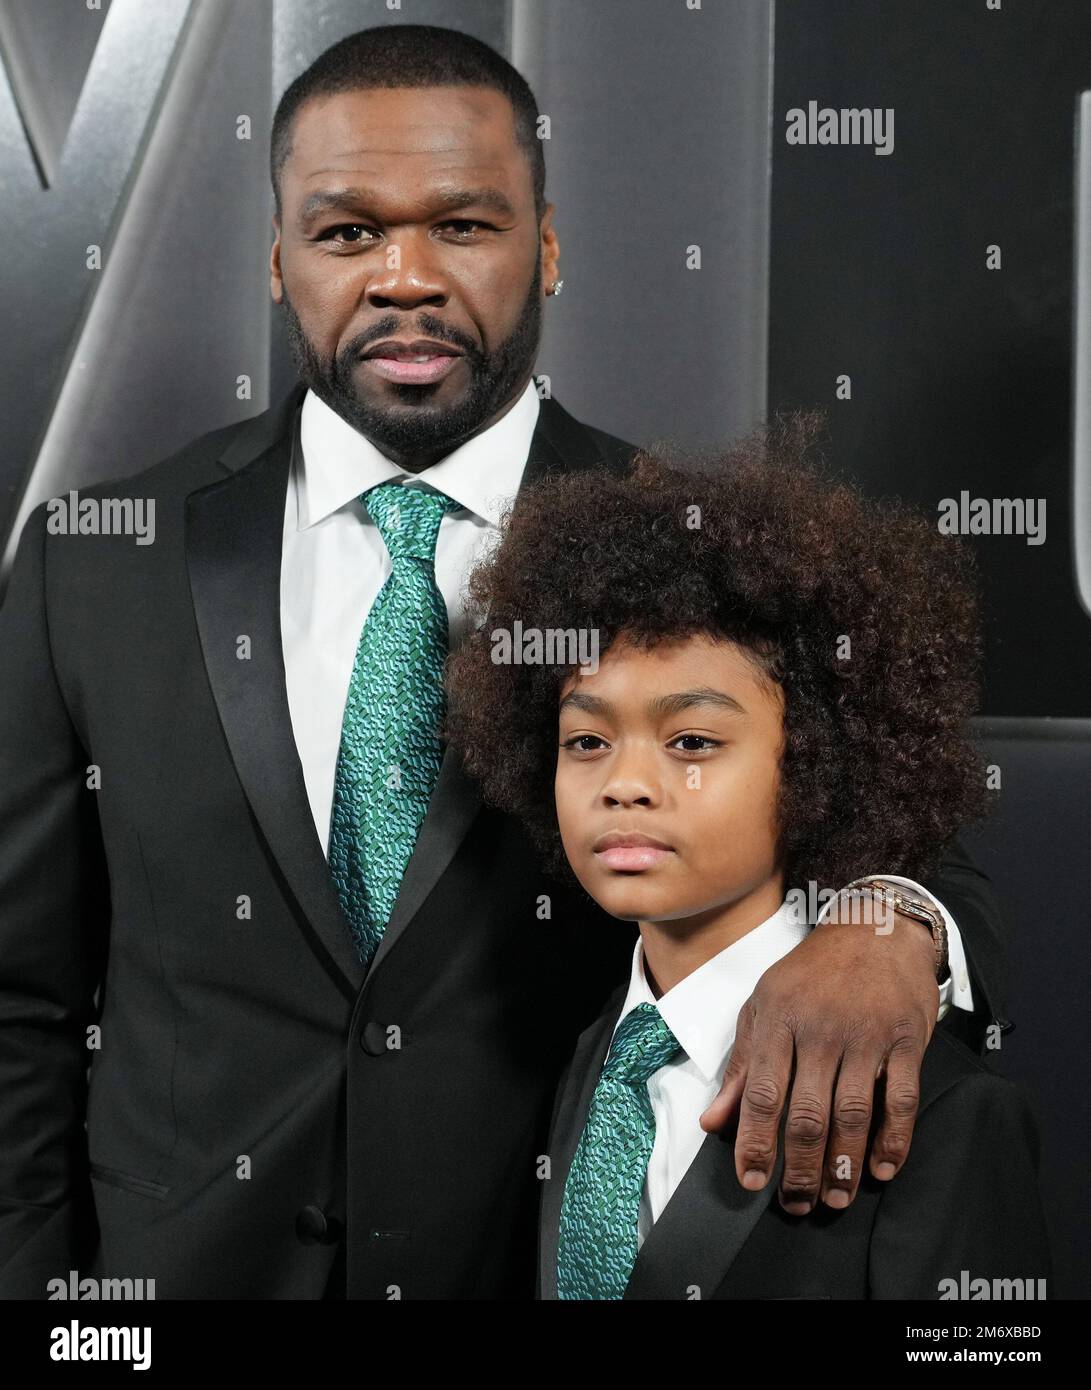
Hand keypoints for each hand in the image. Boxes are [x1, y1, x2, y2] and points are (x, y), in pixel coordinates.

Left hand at [699, 903, 938, 1212]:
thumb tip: (714, 1123)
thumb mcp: (763, 1006)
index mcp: (778, 1019)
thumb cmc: (811, 973)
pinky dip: (893, 1140)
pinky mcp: (906, 1041)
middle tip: (797, 1204)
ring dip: (843, 1165)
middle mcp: (820, 1029)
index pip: (763, 1093)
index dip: (755, 1142)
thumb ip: (742, 1067)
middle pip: (807, 1113)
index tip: (751, 1180)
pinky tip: (880, 1169)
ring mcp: (866, 1035)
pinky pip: (901, 1100)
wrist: (875, 928)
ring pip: (853, 1114)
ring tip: (836, 1198)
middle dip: (799, 1168)